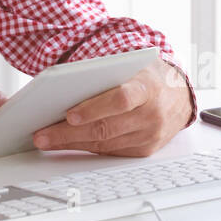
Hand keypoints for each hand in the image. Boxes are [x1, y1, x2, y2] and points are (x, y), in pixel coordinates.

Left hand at [32, 58, 194, 156]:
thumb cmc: (145, 77)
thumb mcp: (130, 67)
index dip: (94, 108)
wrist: (178, 95)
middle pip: (106, 127)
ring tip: (46, 140)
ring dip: (71, 143)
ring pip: (104, 143)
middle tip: (42, 134)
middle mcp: (152, 114)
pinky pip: (110, 152)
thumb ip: (105, 76)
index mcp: (148, 87)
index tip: (69, 114)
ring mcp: (150, 135)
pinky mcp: (145, 150)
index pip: (121, 99)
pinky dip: (86, 148)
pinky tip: (67, 144)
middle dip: (69, 133)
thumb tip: (64, 89)